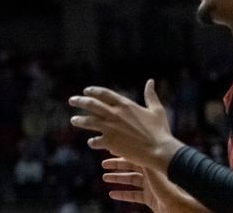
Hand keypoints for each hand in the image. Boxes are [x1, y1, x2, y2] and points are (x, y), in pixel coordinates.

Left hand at [69, 80, 183, 171]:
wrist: (160, 151)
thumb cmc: (160, 131)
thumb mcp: (156, 110)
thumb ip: (150, 95)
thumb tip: (151, 81)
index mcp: (125, 105)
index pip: (104, 93)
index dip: (93, 91)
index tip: (86, 91)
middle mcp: (114, 114)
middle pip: (91, 104)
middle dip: (79, 101)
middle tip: (72, 100)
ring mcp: (110, 128)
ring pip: (88, 121)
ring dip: (79, 120)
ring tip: (74, 120)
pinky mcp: (109, 142)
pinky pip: (95, 141)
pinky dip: (92, 142)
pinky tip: (91, 142)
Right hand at [102, 157, 209, 211]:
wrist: (180, 207)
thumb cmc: (168, 188)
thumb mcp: (152, 170)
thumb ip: (139, 159)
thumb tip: (126, 146)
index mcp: (152, 165)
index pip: (134, 156)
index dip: (122, 153)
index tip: (110, 150)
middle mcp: (151, 174)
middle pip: (131, 167)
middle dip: (117, 166)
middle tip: (104, 165)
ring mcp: (150, 186)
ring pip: (131, 181)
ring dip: (118, 179)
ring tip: (105, 178)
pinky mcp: (150, 198)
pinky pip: (133, 195)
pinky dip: (123, 194)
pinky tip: (113, 194)